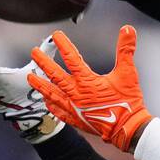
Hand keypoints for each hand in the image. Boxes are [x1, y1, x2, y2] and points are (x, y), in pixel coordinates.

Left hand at [28, 25, 150, 149]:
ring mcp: (74, 108)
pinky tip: (46, 101)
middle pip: (55, 75)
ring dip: (40, 84)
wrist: (127, 129)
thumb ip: (126, 50)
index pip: (72, 59)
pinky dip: (51, 106)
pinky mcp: (76, 120)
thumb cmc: (128, 103)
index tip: (56, 36)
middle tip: (34, 53)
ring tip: (30, 77)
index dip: (64, 45)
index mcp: (88, 82)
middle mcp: (77, 94)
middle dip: (43, 63)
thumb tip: (127, 30)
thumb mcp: (128, 73)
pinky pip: (59, 112)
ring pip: (52, 94)